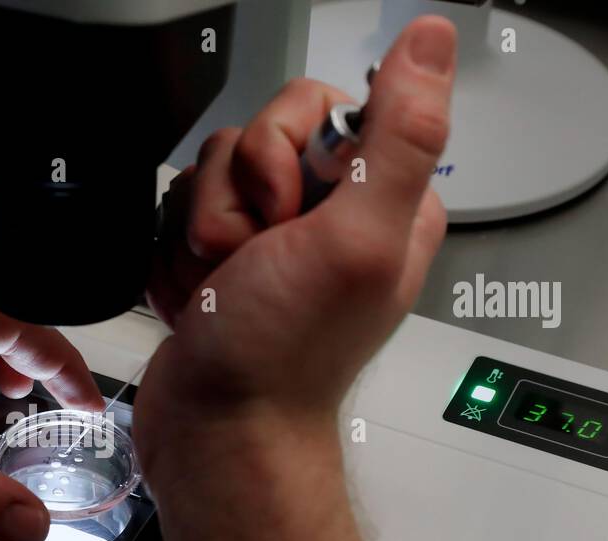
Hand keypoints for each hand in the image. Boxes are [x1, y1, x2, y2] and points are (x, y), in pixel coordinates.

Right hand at [139, 16, 454, 493]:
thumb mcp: (356, 238)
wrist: (217, 431)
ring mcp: (269, 244)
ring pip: (207, 179)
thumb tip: (432, 41)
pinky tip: (200, 303)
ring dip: (198, 236)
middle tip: (251, 259)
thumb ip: (400, 135)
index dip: (280, 149)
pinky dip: (176, 264)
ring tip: (223, 289)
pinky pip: (178, 222)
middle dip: (232, 202)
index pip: (318, 108)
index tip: (284, 211)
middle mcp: (328, 217)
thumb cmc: (282, 356)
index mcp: (380, 201)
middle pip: (252, 140)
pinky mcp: (219, 267)